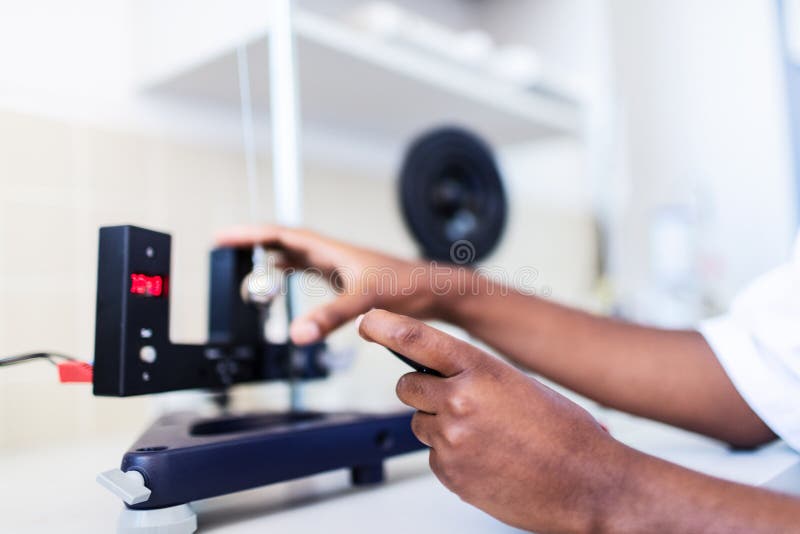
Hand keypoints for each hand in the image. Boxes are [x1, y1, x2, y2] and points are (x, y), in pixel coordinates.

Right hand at [216, 225, 443, 344]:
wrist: (437, 291)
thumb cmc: (408, 286)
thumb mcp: (366, 301)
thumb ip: (332, 317)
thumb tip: (298, 334)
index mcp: (331, 250)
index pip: (281, 234)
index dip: (250, 235)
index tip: (223, 237)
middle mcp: (332, 254)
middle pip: (283, 243)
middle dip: (253, 245)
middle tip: (225, 251)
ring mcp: (339, 267)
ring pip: (295, 257)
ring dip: (270, 260)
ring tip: (245, 267)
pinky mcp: (348, 281)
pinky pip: (309, 272)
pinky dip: (290, 275)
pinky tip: (284, 285)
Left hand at [357, 309, 629, 532]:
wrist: (588, 484)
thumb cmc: (565, 434)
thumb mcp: (520, 385)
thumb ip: (475, 376)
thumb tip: (443, 375)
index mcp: (481, 370)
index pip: (417, 339)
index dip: (385, 326)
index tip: (367, 320)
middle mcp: (459, 401)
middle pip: (407, 386)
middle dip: (421, 391)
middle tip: (451, 401)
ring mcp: (451, 439)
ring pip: (420, 423)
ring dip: (440, 426)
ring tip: (484, 437)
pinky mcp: (449, 472)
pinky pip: (433, 456)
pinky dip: (452, 457)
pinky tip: (486, 459)